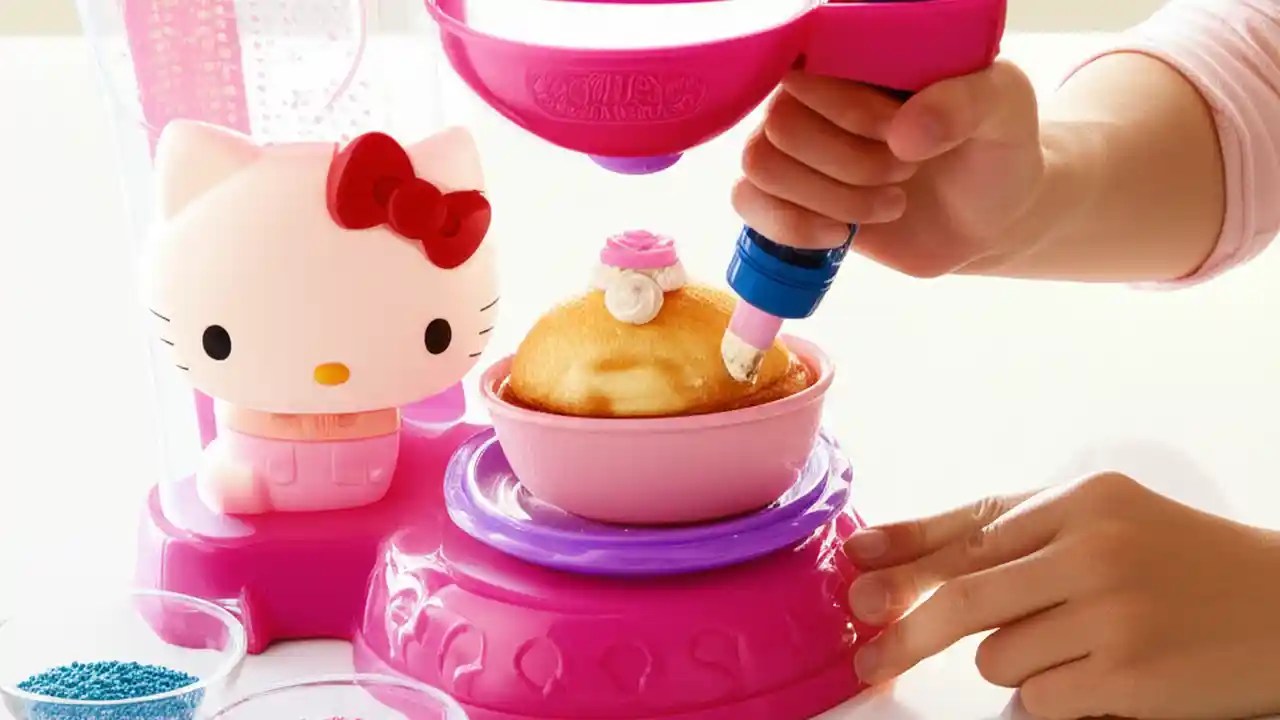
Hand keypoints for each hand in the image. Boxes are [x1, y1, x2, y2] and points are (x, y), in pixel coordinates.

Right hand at [733, 61, 1046, 276]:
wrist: (990, 216)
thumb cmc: (994, 148)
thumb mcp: (1006, 110)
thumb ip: (968, 102)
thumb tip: (904, 132)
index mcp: (856, 54)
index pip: (806, 69)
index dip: (850, 113)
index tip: (905, 137)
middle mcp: (814, 93)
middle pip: (779, 126)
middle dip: (850, 164)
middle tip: (906, 173)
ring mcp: (796, 146)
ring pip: (760, 167)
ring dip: (830, 199)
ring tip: (890, 203)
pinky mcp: (788, 195)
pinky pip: (747, 202)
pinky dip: (794, 226)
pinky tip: (844, 234)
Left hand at [844, 473, 1279, 719]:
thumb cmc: (1183, 565)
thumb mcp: (1105, 524)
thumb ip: (1017, 537)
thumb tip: (914, 566)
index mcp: (1081, 500)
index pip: (969, 530)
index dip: (903, 553)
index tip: (855, 573)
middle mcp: (1092, 547)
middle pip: (963, 596)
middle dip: (906, 631)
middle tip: (869, 657)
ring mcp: (1111, 611)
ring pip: (997, 655)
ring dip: (1013, 662)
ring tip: (1077, 646)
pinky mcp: (1129, 673)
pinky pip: (1036, 696)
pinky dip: (1050, 694)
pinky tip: (1099, 675)